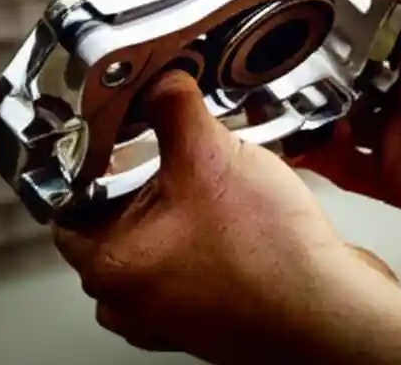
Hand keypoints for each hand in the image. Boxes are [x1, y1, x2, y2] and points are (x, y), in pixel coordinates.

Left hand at [53, 71, 396, 362]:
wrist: (332, 314)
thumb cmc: (271, 262)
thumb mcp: (213, 154)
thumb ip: (175, 106)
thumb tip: (161, 82)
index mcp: (111, 267)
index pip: (68, 207)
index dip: (89, 162)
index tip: (110, 137)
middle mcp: (133, 301)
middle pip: (113, 225)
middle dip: (141, 185)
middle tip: (173, 156)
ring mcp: (172, 315)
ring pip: (157, 244)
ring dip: (180, 212)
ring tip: (214, 186)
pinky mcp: (212, 318)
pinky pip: (194, 265)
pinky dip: (208, 239)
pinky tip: (242, 218)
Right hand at [292, 0, 400, 230]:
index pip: (349, 37)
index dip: (320, 29)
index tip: (287, 15)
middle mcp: (392, 92)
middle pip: (330, 80)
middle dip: (300, 72)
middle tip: (268, 59)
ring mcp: (387, 135)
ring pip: (326, 123)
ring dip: (301, 113)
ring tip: (274, 97)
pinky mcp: (385, 175)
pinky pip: (337, 166)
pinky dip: (314, 153)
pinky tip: (299, 136)